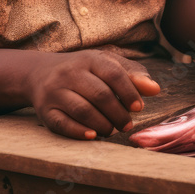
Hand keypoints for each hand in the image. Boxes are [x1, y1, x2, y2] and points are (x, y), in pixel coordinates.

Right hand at [27, 50, 159, 139]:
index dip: (129, 92)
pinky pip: (62, 124)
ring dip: (103, 125)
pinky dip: (79, 132)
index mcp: (89, 59)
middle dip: (118, 113)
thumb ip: (132, 74)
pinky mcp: (45, 110)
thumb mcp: (106, 64)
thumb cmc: (83, 70)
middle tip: (126, 125)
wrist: (39, 73)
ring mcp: (55, 91)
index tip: (138, 108)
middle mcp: (70, 73)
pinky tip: (93, 136)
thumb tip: (155, 89)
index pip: (114, 73)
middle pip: (100, 95)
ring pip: (82, 110)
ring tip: (111, 130)